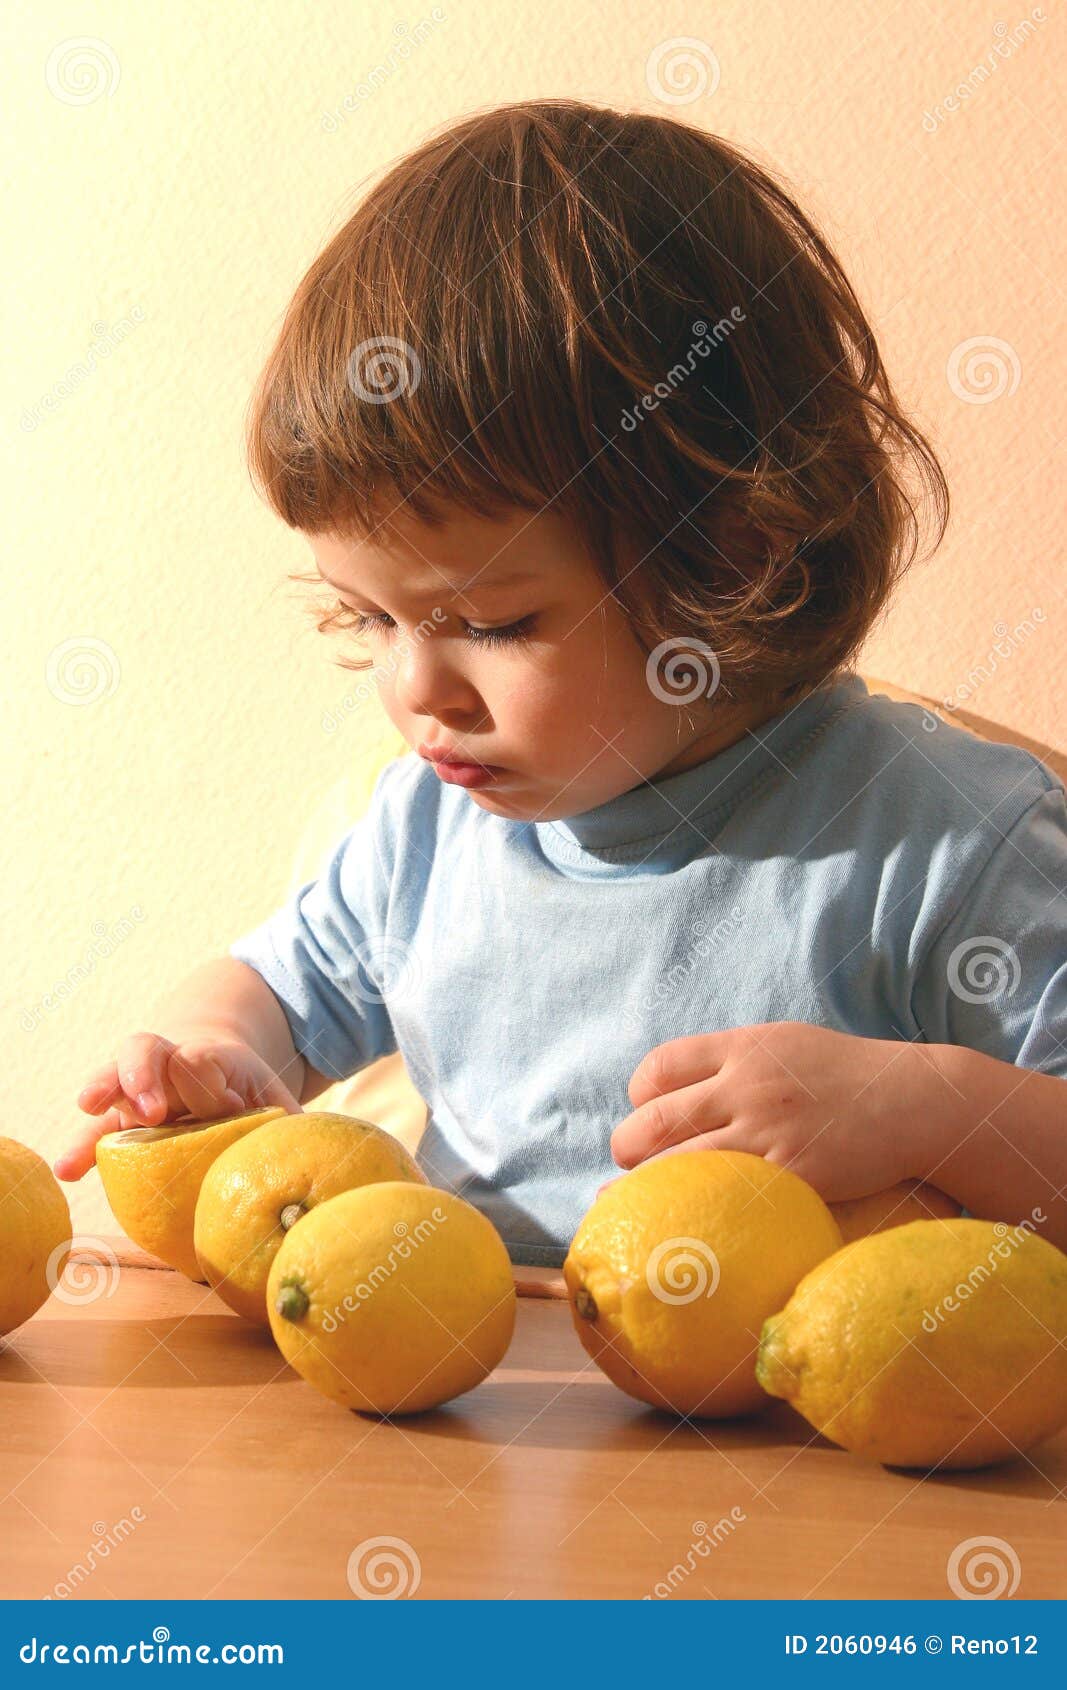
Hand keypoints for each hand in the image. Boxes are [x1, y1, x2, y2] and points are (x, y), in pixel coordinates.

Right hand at [55, 1031, 301, 1180]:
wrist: (213, 1080)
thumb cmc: (246, 1096)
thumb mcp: (272, 1101)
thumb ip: (291, 1123)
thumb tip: (322, 1154)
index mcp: (211, 1059)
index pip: (200, 1059)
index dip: (206, 1080)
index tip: (224, 1103)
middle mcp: (166, 1066)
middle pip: (146, 1049)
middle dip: (145, 1073)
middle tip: (153, 1107)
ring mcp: (138, 1088)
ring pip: (113, 1075)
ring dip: (104, 1088)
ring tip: (90, 1108)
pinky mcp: (119, 1119)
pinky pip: (96, 1130)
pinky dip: (81, 1147)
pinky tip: (68, 1171)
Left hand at [608, 1021, 931, 1201]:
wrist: (914, 1102)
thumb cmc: (845, 1076)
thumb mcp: (784, 1044)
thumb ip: (731, 1061)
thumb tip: (675, 1088)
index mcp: (743, 1048)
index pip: (657, 1069)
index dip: (640, 1096)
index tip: (648, 1112)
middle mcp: (748, 1086)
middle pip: (652, 1121)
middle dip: (628, 1149)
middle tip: (633, 1164)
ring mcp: (768, 1133)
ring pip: (678, 1166)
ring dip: (651, 1187)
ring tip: (646, 1201)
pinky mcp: (792, 1175)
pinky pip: (726, 1197)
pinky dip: (701, 1210)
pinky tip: (692, 1222)